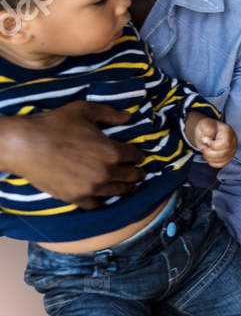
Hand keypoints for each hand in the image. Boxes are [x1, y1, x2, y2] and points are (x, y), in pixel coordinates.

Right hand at [0, 102, 141, 206]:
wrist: (25, 146)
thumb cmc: (54, 125)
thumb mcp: (84, 110)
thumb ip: (109, 113)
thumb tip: (128, 117)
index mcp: (112, 152)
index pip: (134, 156)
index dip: (138, 155)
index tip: (138, 157)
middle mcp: (106, 172)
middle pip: (130, 176)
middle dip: (137, 174)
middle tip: (139, 174)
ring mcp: (92, 188)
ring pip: (117, 192)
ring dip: (125, 189)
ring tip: (128, 188)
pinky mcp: (76, 198)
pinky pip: (96, 204)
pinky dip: (102, 202)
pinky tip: (104, 200)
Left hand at [188, 115, 235, 167]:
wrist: (205, 133)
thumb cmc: (206, 128)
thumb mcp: (205, 124)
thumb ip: (207, 129)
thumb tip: (208, 138)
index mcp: (228, 132)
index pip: (226, 144)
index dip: (213, 145)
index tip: (205, 140)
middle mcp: (233, 141)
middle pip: (224, 153)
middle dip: (209, 152)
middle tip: (202, 146)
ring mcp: (232, 150)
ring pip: (222, 160)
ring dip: (209, 157)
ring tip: (205, 150)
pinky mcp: (228, 157)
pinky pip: (221, 165)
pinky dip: (212, 162)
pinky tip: (208, 155)